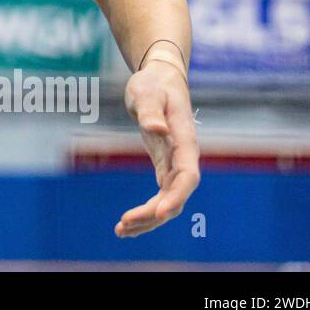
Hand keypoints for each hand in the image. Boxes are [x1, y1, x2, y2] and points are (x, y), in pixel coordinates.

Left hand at [116, 57, 200, 237]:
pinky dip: (146, 211)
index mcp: (185, 141)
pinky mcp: (165, 167)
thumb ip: (151, 111)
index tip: (160, 213)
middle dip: (154, 214)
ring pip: (169, 201)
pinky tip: (126, 224)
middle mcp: (185, 158)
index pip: (188, 176)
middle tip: (124, 224)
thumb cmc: (154, 83)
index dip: (177, 196)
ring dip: (149, 219)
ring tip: (121, 231)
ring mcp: (176, 164)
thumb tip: (157, 130)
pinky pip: (160, 196)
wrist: (160, 79)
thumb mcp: (147, 91)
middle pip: (176, 196)